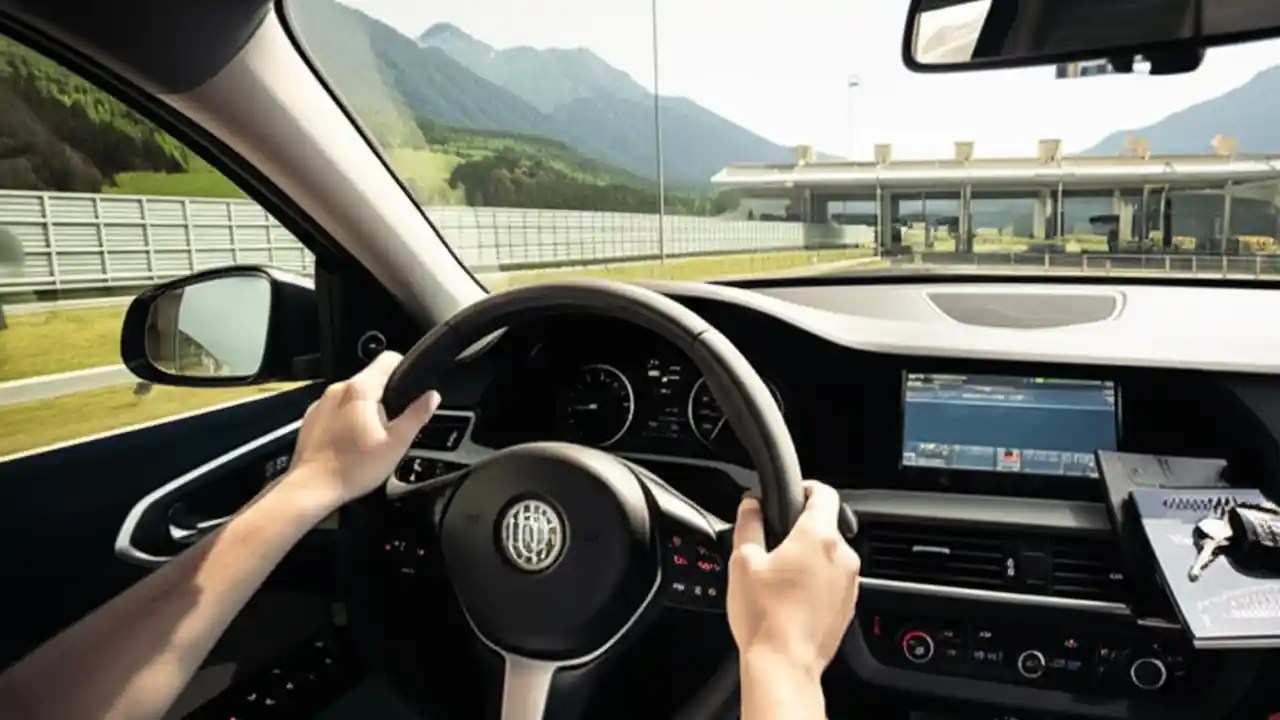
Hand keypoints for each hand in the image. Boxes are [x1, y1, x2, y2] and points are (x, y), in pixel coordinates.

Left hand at [285, 351, 440, 510]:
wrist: (312, 488)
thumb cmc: (353, 468)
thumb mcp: (395, 444)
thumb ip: (416, 416)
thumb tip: (432, 397)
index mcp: (360, 390)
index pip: (388, 359)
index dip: (404, 367)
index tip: (410, 385)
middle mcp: (337, 390)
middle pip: (370, 379)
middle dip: (384, 398)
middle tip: (390, 427)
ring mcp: (321, 403)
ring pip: (352, 395)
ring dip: (364, 410)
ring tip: (368, 440)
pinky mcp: (312, 418)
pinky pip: (335, 409)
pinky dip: (345, 420)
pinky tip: (350, 444)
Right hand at [727, 481, 860, 679]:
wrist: (784, 664)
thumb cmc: (764, 616)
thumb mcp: (743, 561)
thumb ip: (748, 524)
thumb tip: (751, 505)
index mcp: (818, 537)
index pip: (824, 493)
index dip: (806, 488)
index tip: (792, 493)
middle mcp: (842, 556)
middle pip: (826, 526)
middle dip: (802, 528)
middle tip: (774, 542)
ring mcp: (850, 582)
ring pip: (831, 555)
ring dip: (810, 557)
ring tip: (780, 576)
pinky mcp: (849, 605)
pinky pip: (834, 580)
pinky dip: (818, 580)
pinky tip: (793, 596)